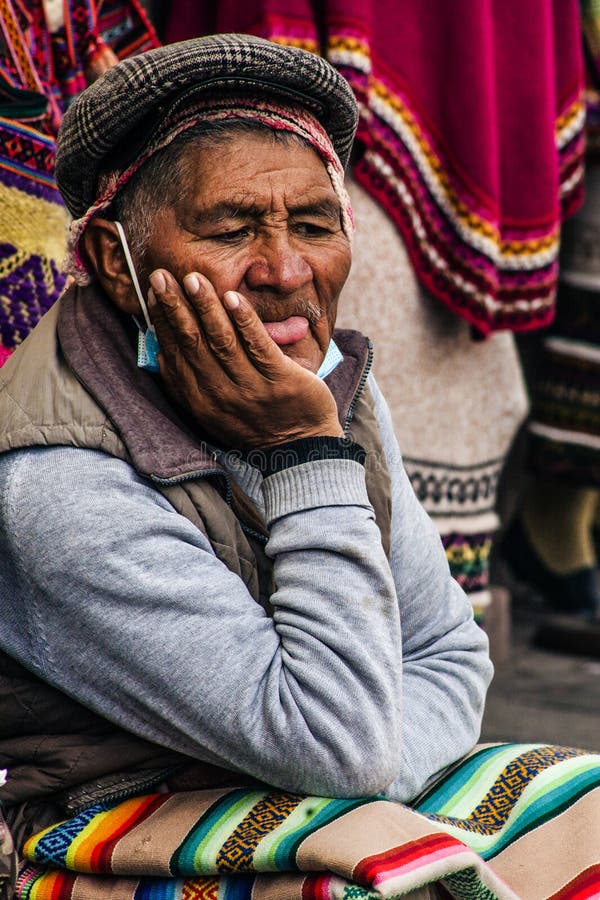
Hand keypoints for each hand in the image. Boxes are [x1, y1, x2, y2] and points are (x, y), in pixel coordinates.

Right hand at [146, 269, 342, 448]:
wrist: (301, 448)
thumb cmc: (256, 421)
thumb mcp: (213, 410)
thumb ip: (188, 383)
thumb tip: (160, 351)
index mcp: (200, 400)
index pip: (176, 352)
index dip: (163, 320)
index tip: (155, 290)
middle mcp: (220, 394)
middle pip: (193, 343)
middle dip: (176, 307)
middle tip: (162, 275)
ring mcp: (251, 388)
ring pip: (222, 341)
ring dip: (206, 307)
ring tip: (193, 279)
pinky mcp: (280, 381)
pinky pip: (258, 346)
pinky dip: (245, 321)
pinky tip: (233, 298)